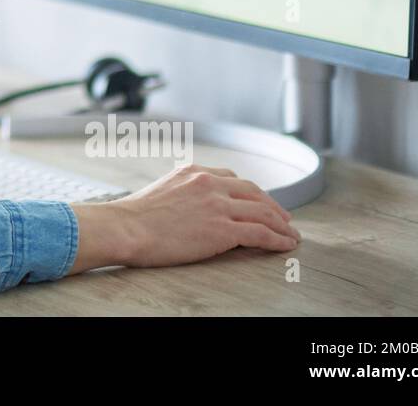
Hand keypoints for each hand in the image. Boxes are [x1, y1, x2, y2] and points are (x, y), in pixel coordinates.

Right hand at [68, 163, 300, 273]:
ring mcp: (218, 205)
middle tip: (284, 218)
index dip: (251, 193)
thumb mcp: (161, 192)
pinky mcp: (223, 229)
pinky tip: (285, 245)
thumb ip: (182, 193)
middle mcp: (210, 183)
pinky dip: (278, 239)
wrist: (126, 228)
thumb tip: (190, 210)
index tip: (259, 203)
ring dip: (282, 225)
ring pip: (263, 212)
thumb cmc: (134, 217)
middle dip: (273, 206)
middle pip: (254, 192)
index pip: (232, 178)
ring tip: (290, 235)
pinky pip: (261, 233)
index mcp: (194, 172)